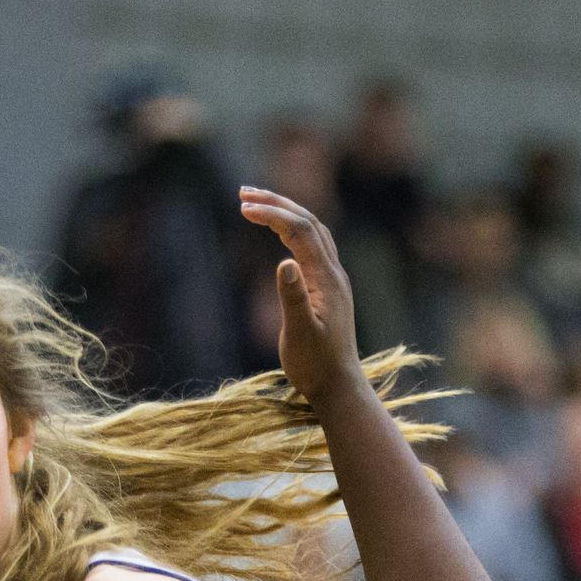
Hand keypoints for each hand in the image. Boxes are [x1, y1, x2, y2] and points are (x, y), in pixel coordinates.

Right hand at [238, 187, 363, 408]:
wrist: (338, 387)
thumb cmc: (315, 366)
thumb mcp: (300, 334)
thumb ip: (293, 298)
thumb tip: (284, 263)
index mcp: (326, 278)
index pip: (300, 230)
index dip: (272, 213)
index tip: (243, 208)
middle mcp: (333, 272)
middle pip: (308, 222)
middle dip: (277, 203)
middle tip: (243, 193)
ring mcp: (333, 280)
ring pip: (313, 232)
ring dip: (286, 213)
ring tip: (256, 205)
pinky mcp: (328, 290)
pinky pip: (313, 248)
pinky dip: (294, 232)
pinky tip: (280, 235)